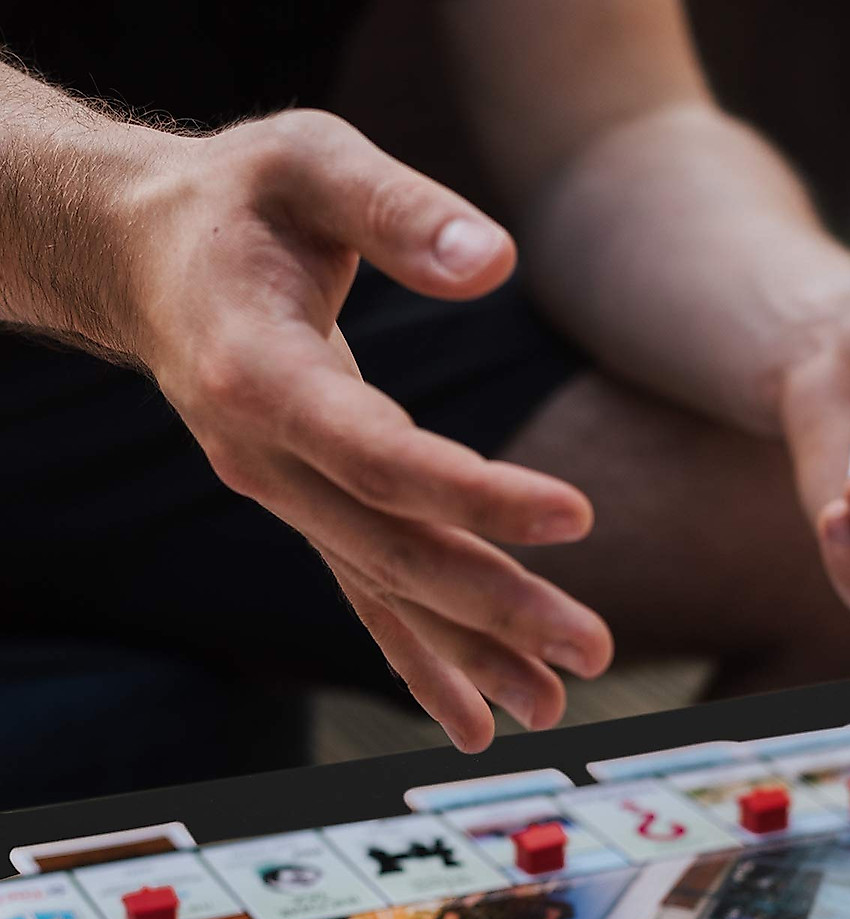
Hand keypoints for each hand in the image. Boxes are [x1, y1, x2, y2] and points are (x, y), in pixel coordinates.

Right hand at [122, 109, 612, 750]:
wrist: (146, 258)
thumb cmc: (239, 200)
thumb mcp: (308, 161)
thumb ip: (395, 208)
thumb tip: (493, 263)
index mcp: (261, 373)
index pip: (381, 455)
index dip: (474, 493)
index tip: (576, 518)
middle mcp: (265, 458)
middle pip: (391, 548)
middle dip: (494, 606)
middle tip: (592, 651)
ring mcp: (283, 496)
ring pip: (382, 590)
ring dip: (468, 654)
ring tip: (550, 708)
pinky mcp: (306, 508)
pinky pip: (365, 593)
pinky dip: (421, 656)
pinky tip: (472, 715)